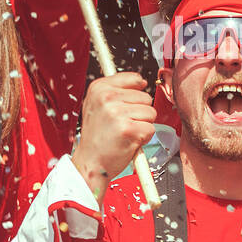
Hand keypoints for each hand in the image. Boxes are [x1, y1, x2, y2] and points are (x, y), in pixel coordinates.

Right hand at [71, 73, 156, 195]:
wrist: (91, 163)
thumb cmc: (98, 136)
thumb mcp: (98, 105)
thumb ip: (117, 90)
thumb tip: (142, 81)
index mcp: (98, 88)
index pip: (134, 79)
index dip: (135, 95)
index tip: (124, 107)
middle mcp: (106, 97)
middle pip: (145, 97)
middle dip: (139, 113)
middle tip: (121, 125)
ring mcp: (117, 113)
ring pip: (151, 113)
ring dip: (142, 125)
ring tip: (125, 133)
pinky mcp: (128, 129)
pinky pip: (151, 129)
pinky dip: (143, 138)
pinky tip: (128, 141)